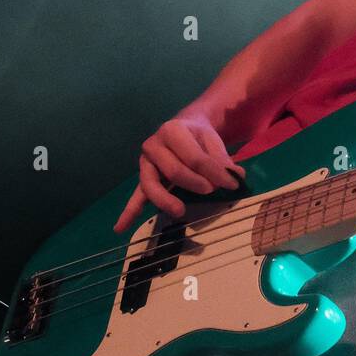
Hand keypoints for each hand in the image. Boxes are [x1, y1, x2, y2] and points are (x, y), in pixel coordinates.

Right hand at [113, 113, 245, 232]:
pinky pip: (136, 195)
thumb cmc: (198, 136)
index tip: (232, 184)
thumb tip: (235, 176)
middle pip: (173, 171)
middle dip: (194, 183)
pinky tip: (120, 228)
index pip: (194, 157)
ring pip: (150, 185)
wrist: (182, 128)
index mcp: (172, 131)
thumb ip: (222, 158)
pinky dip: (129, 212)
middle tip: (211, 191)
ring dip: (165, 200)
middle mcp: (154, 145)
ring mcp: (146, 163)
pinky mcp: (144, 178)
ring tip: (180, 211)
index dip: (214, 173)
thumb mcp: (212, 140)